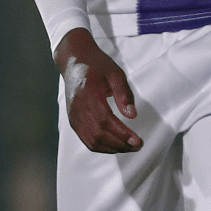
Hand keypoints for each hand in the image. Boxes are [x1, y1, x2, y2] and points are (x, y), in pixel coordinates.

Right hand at [55, 28, 142, 153]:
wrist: (74, 61)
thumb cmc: (96, 65)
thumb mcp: (115, 73)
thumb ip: (124, 93)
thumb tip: (132, 115)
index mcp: (88, 94)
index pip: (105, 120)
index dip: (122, 134)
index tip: (137, 141)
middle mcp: (77, 108)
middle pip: (98, 135)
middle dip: (120, 145)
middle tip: (138, 146)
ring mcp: (73, 116)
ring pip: (91, 141)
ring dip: (112, 149)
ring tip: (129, 147)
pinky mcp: (73, 120)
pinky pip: (86, 139)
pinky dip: (101, 147)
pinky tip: (115, 145)